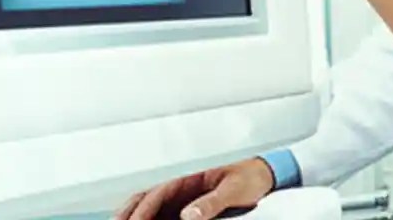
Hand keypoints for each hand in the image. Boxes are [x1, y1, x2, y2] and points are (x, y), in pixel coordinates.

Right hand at [114, 158, 274, 219]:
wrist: (264, 176)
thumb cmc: (250, 177)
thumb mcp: (234, 189)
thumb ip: (212, 201)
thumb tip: (189, 215)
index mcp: (189, 177)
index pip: (156, 193)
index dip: (142, 210)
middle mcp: (181, 187)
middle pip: (144, 199)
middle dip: (128, 213)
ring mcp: (182, 198)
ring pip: (150, 209)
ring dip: (137, 217)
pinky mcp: (188, 209)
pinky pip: (164, 216)